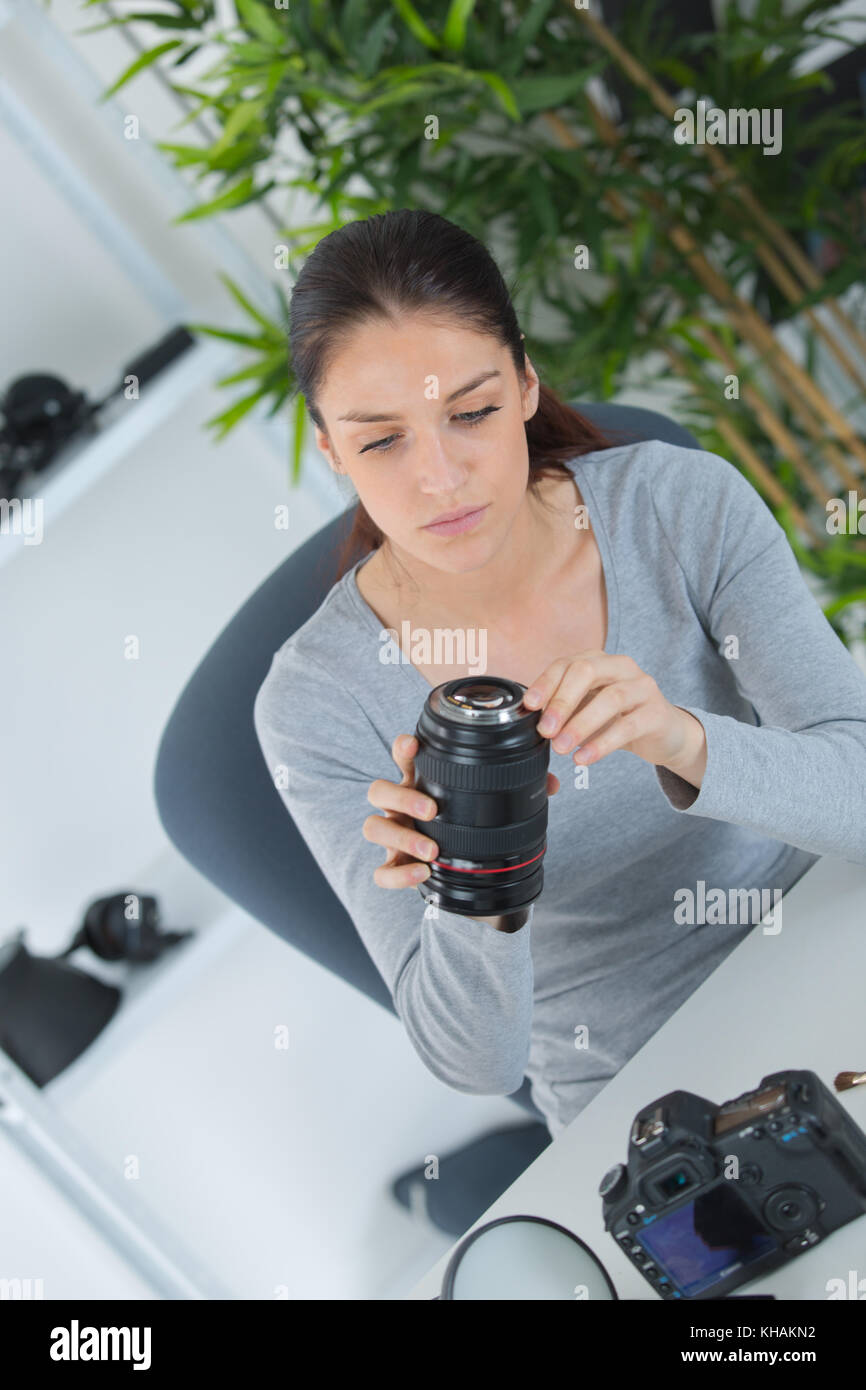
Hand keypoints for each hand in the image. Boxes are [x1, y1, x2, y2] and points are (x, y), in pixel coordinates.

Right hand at [364, 734, 560, 897]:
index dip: (403, 748)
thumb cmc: (469, 829)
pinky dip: (398, 874)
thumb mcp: (489, 808)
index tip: (412, 743)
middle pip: (379, 790)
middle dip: (402, 796)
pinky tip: (422, 874)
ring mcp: (394, 837)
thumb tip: (551, 784)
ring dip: (402, 836)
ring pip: (374, 827)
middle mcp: (401, 808)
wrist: (464, 877)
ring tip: (432, 850)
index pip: (403, 758)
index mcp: (421, 784)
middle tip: (431, 808)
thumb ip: (517, 793)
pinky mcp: (394, 866)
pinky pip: (381, 872)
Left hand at [522, 650, 706, 783]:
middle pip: (587, 672)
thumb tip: (535, 722)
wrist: (665, 734)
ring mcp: (643, 687)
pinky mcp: (657, 713)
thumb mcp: (587, 709)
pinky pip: (627, 726)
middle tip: (545, 730)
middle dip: (562, 702)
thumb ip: (564, 710)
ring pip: (609, 699)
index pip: (567, 664)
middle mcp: (622, 667)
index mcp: (599, 661)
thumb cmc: (619, 718)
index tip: (530, 706)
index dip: (546, 683)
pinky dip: (602, 744)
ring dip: (580, 725)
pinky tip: (584, 758)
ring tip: (561, 747)